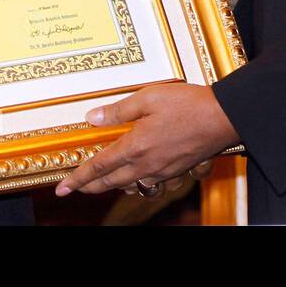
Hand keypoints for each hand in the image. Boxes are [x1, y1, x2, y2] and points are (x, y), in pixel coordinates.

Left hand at [55, 84, 237, 196]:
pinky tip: (133, 177)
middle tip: (74, 188)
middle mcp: (146, 164)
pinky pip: (148, 184)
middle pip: (110, 183)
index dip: (77, 178)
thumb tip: (93, 118)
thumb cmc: (188, 104)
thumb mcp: (149, 98)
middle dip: (89, 187)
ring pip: (129, 186)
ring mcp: (162, 171)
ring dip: (111, 186)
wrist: (223, 118)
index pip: (98, 167)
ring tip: (99, 183)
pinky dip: (134, 184)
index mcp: (135, 146)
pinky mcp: (176, 171)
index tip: (62, 187)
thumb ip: (119, 110)